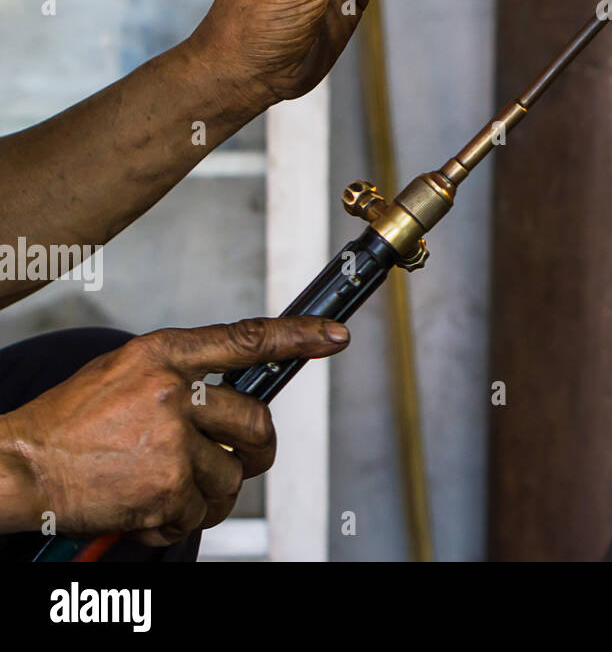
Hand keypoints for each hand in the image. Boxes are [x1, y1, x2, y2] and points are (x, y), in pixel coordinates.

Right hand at [0, 317, 349, 543]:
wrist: (16, 467)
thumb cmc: (68, 423)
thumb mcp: (124, 373)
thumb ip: (179, 376)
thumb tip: (230, 395)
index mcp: (163, 354)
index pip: (246, 339)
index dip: (298, 336)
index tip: (335, 336)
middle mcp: (172, 391)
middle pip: (256, 422)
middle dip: (254, 450)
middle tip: (236, 460)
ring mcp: (171, 440)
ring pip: (232, 475)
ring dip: (209, 492)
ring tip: (168, 488)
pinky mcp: (165, 487)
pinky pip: (201, 511)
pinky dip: (180, 520)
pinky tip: (148, 509)